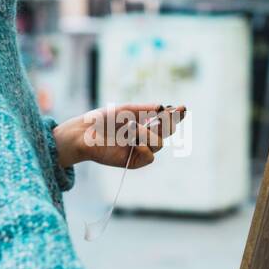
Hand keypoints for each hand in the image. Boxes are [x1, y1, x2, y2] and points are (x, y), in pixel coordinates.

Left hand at [53, 103, 187, 170]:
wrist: (85, 133)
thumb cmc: (102, 119)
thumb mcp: (126, 110)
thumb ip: (145, 109)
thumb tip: (163, 107)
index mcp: (144, 122)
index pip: (165, 119)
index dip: (176, 115)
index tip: (183, 108)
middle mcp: (144, 136)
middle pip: (167, 131)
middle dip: (168, 123)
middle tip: (166, 115)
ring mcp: (140, 149)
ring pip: (159, 144)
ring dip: (148, 134)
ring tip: (133, 128)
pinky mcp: (134, 161)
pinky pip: (149, 156)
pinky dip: (144, 149)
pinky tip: (134, 143)